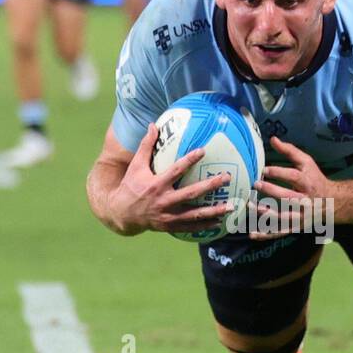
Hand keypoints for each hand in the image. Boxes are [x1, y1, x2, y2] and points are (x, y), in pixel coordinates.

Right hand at [109, 123, 233, 235]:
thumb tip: (153, 125)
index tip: (203, 150)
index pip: (176, 170)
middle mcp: (163, 201)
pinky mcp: (170, 226)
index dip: (189, 160)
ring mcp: (168, 216)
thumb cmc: (130, 186)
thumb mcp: (136, 166)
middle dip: (210, 185)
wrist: (121, 214)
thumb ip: (146, 146)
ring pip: (194, 214)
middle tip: (226, 178)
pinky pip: (190, 227)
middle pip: (191, 193)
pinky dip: (205, 225)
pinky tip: (220, 221)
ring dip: (214, 211)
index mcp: (156, 184)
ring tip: (231, 206)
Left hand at [250, 136, 334, 239]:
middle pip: (288, 198)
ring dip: (266, 214)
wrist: (332, 203)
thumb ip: (290, 151)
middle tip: (255, 184)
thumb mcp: (307, 162)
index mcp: (308, 183)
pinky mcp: (296, 227)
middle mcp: (306, 201)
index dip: (278, 173)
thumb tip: (272, 139)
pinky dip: (266, 234)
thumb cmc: (315, 179)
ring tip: (250, 206)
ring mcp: (301, 216)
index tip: (264, 169)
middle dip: (271, 191)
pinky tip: (252, 234)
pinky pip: (280, 232)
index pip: (293, 178)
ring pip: (282, 218)